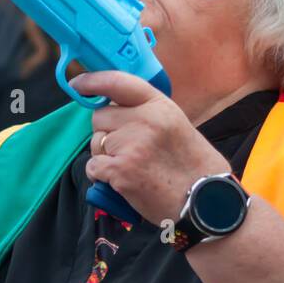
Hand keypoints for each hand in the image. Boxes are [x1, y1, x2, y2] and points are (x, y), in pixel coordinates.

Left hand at [74, 71, 229, 224]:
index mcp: (159, 105)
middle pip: (99, 116)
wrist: (206, 201)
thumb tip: (112, 107)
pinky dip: (101, 175)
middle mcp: (144, 120)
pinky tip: (120, 181)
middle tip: (127, 148)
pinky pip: (93, 166)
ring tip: (131, 166)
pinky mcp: (121, 170)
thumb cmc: (192, 164)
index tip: (77, 84)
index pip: (117, 83)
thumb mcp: (175, 124)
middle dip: (106, 132)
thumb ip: (146, 112)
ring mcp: (131, 145)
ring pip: (95, 142)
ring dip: (105, 155)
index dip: (93, 81)